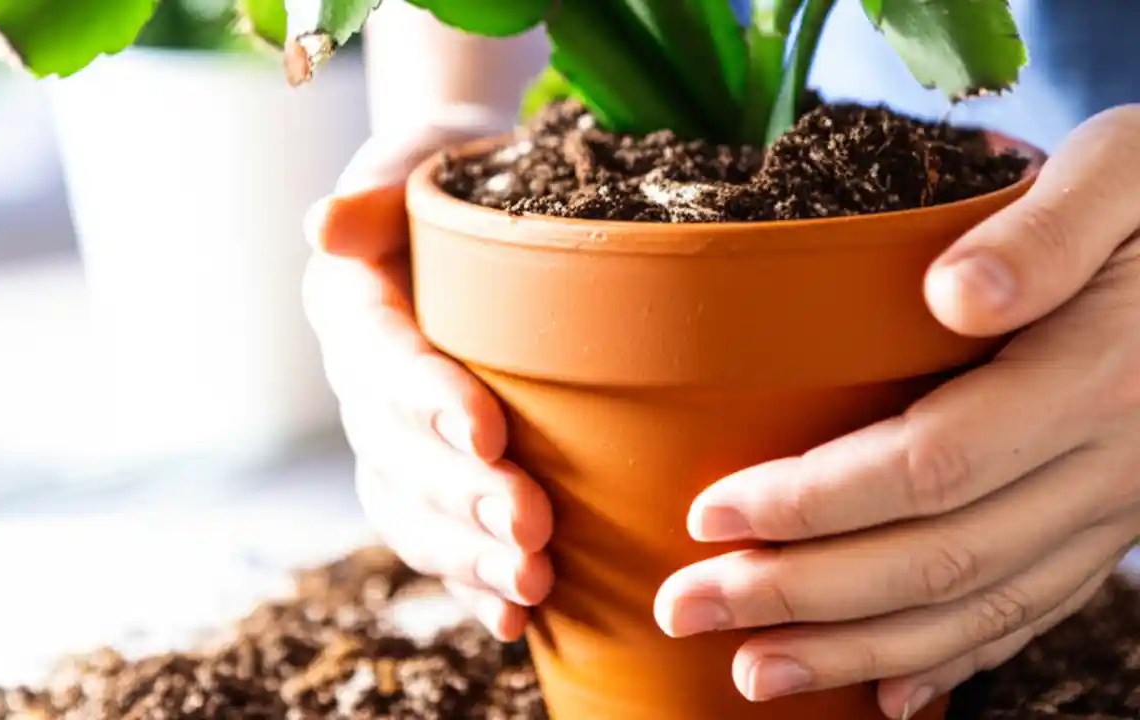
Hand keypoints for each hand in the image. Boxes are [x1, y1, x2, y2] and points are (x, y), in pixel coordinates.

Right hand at [303, 112, 554, 640]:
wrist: (473, 204)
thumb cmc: (452, 172)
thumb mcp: (414, 159)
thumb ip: (376, 191)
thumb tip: (324, 224)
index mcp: (354, 308)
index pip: (382, 359)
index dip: (428, 400)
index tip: (488, 432)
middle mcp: (362, 383)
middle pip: (397, 452)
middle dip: (463, 496)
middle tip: (532, 528)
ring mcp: (391, 437)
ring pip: (412, 510)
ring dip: (468, 554)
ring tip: (532, 583)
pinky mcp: (430, 470)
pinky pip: (436, 536)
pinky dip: (470, 582)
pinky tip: (515, 618)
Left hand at [654, 105, 1139, 717]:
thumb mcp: (1121, 174)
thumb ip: (1043, 232)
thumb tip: (954, 294)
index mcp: (1088, 376)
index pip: (929, 464)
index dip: (815, 502)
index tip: (711, 512)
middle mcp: (1105, 464)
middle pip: (935, 558)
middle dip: (798, 596)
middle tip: (685, 608)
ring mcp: (1113, 509)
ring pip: (975, 607)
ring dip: (855, 650)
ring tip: (751, 672)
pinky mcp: (1109, 525)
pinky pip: (1031, 612)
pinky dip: (951, 659)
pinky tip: (886, 694)